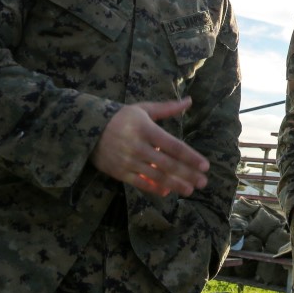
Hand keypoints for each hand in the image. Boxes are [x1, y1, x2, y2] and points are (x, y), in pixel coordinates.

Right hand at [91, 97, 208, 196]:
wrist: (87, 128)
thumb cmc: (121, 117)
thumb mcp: (143, 109)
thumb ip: (167, 108)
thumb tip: (189, 101)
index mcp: (146, 129)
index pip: (174, 146)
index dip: (190, 157)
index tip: (205, 166)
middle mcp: (138, 146)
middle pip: (168, 164)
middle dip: (187, 174)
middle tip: (203, 182)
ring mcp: (128, 161)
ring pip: (156, 176)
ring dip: (175, 184)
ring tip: (190, 190)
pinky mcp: (119, 172)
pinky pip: (140, 183)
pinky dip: (154, 188)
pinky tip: (167, 191)